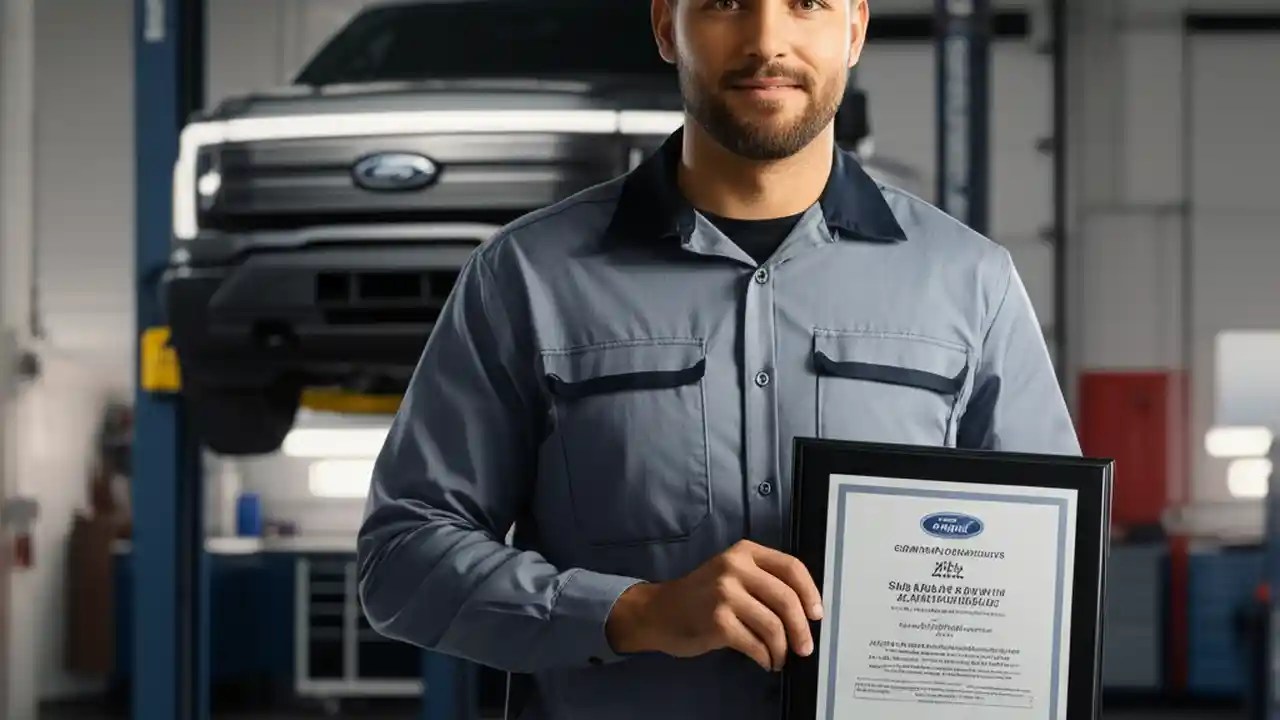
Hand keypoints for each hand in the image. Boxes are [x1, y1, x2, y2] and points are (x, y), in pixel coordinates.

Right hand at [605, 539, 822, 670]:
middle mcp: (735, 568)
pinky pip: (755, 644)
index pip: (791, 567)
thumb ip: (762, 581)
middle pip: (786, 599)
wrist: (660, 612)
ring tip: (780, 658)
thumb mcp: (731, 573)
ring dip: (782, 649)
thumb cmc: (700, 596)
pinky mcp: (717, 621)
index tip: (816, 614)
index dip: (810, 593)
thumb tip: (803, 611)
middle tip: (805, 647)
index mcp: (744, 552)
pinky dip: (766, 657)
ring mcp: (724, 594)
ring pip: (773, 625)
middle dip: (801, 629)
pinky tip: (765, 661)